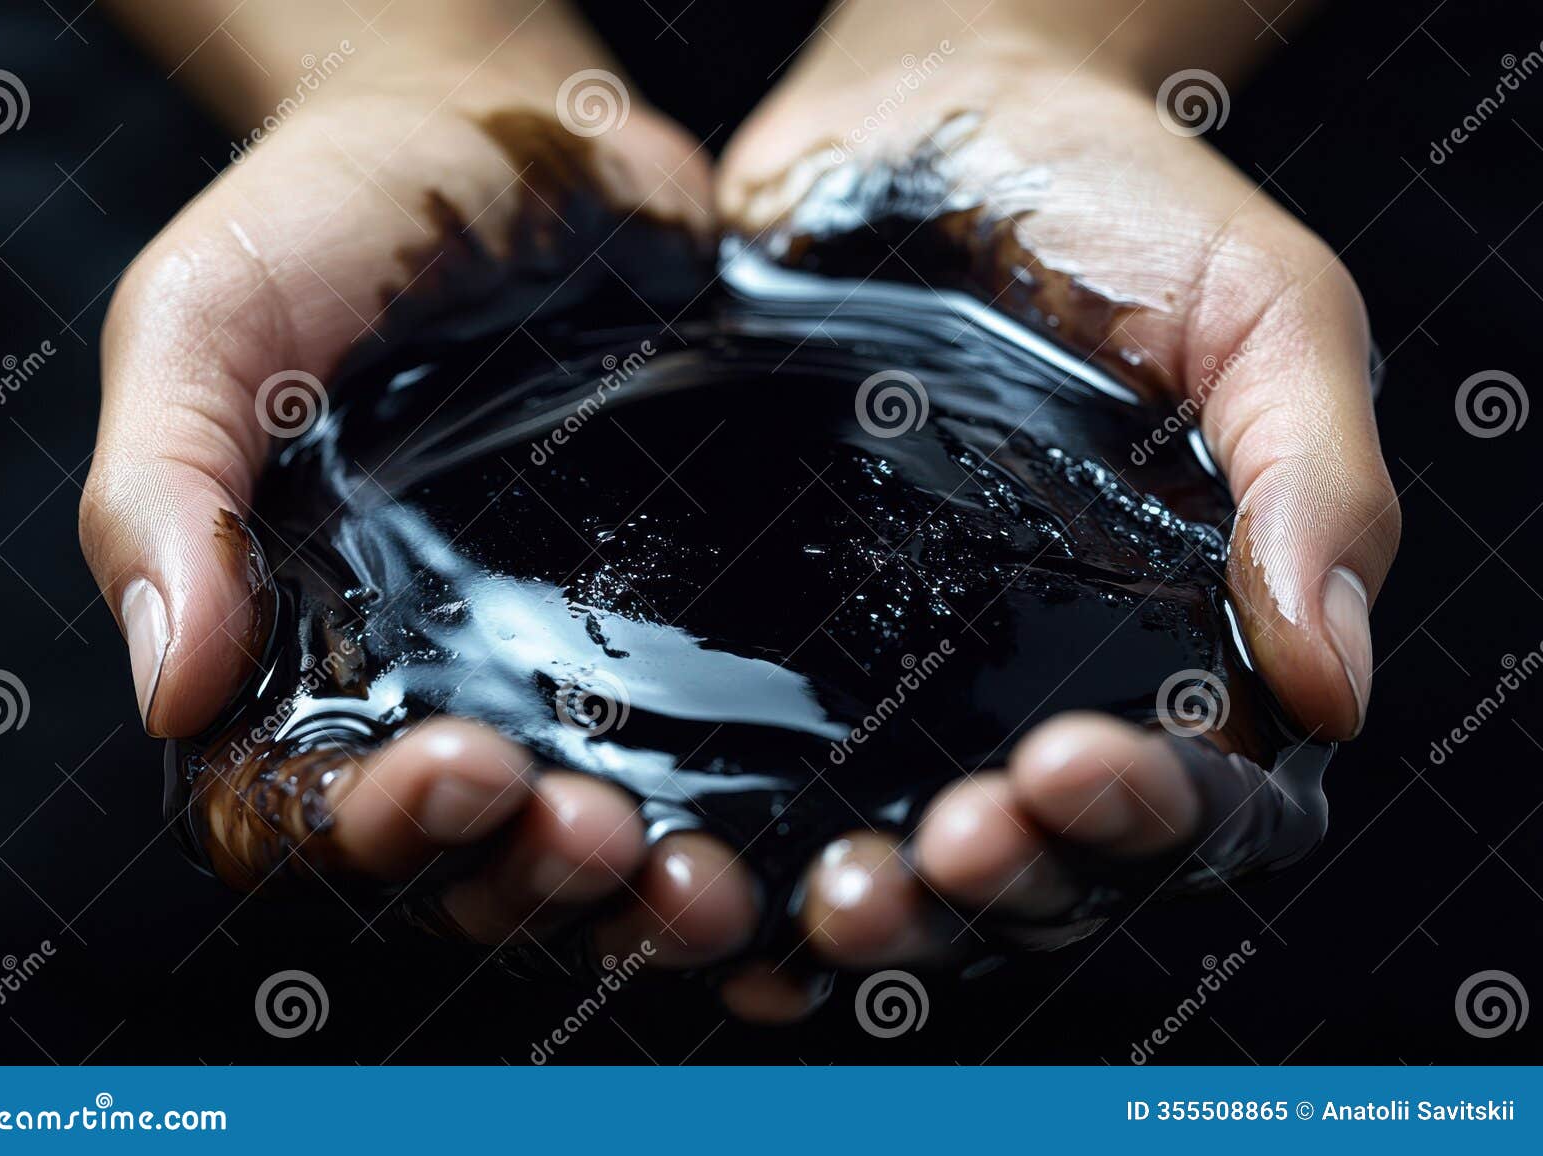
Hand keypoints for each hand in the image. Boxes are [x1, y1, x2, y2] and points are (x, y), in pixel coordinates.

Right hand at [79, 3, 783, 1009]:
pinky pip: (716, 757)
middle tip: (594, 832)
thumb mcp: (208, 323)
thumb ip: (162, 493)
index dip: (366, 830)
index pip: (302, 807)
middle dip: (525, 876)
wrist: (519, 129)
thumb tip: (172, 691)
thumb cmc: (335, 220)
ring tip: (697, 868)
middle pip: (462, 862)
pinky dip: (750, 824)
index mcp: (298, 641)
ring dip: (638, 893)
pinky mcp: (691, 619)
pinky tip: (797, 841)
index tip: (453, 772)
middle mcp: (437, 677)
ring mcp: (573, 660)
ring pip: (591, 846)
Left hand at [698, 0, 1398, 1014]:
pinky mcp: (791, 643)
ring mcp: (915, 674)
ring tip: (837, 897)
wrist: (924, 117)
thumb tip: (1333, 688)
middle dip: (1004, 888)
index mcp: (1189, 636)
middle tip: (940, 854)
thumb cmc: (1115, 206)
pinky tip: (721, 878)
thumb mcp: (1262, 315)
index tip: (1069, 768)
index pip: (1206, 801)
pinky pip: (784, 789)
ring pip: (917, 866)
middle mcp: (1050, 680)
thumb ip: (1314, 488)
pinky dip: (761, 864)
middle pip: (1053, 871)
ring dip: (886, 914)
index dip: (1149, 820)